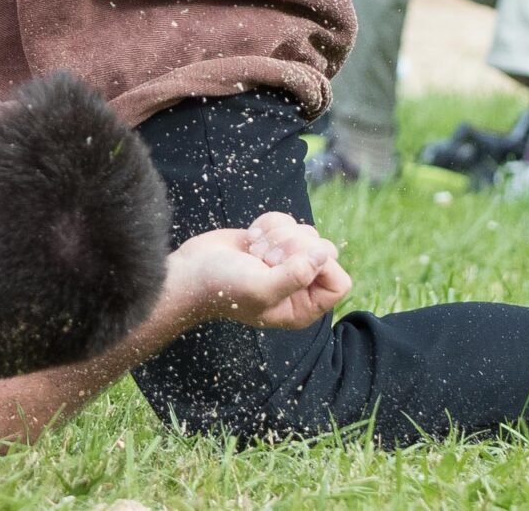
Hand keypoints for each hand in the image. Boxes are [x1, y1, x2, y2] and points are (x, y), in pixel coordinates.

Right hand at [171, 212, 350, 330]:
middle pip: (324, 251)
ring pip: (305, 232)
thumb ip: (296, 275)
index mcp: (303, 307)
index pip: (338, 281)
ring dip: (276, 236)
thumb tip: (323, 254)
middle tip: (266, 258)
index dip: (321, 266)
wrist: (190, 271)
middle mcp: (299, 285)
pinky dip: (267, 224)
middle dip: (294, 247)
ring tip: (254, 252)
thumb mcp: (261, 289)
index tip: (292, 262)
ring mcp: (286, 261)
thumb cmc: (222, 288)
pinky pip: (286, 221)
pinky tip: (249, 241)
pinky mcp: (271, 240)